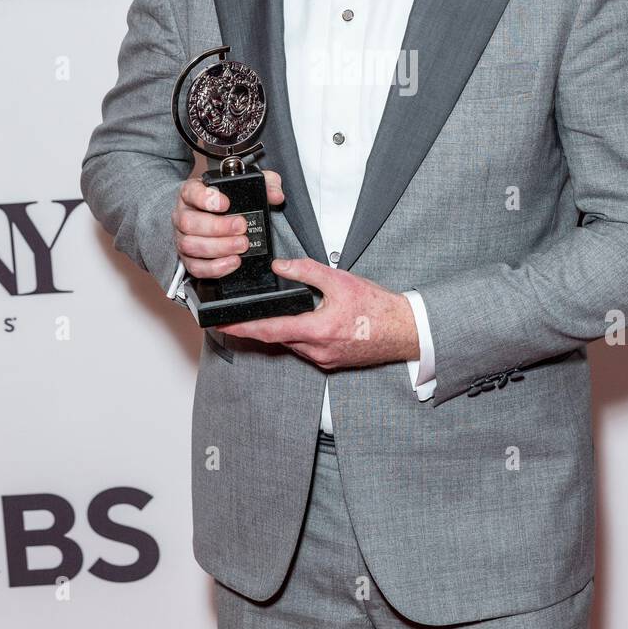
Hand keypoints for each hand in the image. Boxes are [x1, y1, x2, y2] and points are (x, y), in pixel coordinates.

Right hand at [172, 170, 284, 278]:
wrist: (220, 218)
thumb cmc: (230, 201)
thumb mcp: (250, 185)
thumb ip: (266, 184)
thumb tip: (276, 196)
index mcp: (193, 193)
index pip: (191, 192)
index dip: (205, 198)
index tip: (226, 203)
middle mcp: (184, 215)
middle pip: (189, 222)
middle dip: (217, 227)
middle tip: (241, 227)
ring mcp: (183, 238)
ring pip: (190, 245)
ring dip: (218, 248)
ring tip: (241, 245)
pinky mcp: (188, 259)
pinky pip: (195, 267)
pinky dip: (214, 267)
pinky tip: (232, 262)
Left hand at [222, 257, 419, 371]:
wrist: (405, 331)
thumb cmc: (378, 308)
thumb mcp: (341, 280)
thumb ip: (307, 271)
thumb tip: (280, 267)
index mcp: (317, 331)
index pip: (270, 330)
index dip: (243, 328)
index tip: (223, 325)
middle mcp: (318, 351)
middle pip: (277, 338)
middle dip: (257, 328)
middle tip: (237, 318)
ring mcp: (325, 359)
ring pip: (291, 344)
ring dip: (280, 330)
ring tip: (269, 315)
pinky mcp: (332, 361)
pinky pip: (306, 349)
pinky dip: (297, 335)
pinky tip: (300, 322)